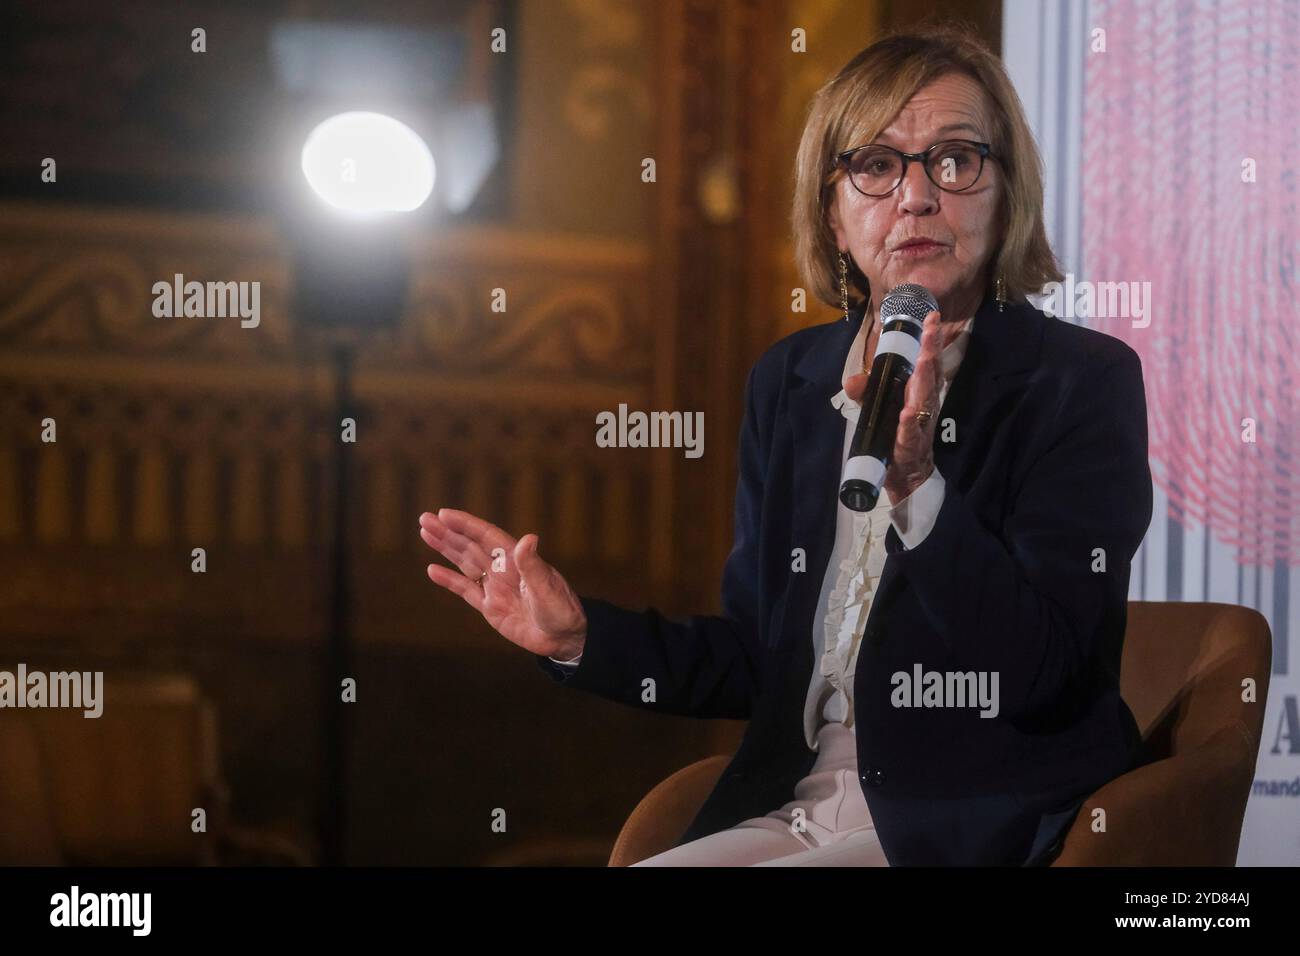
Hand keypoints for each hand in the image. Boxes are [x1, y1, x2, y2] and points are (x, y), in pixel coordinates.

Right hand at [419, 509, 587, 660]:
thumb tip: (529, 538)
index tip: (444, 514)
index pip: (486, 536)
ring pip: (465, 563)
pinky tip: (432, 570)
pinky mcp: (490, 607)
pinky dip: (449, 580)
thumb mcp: (548, 588)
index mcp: (516, 560)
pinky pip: (466, 590)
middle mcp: (503, 569)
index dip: (465, 525)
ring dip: (446, 548)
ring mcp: (495, 587)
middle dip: (448, 532)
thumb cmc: (562, 609)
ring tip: (425, 533)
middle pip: (470, 545)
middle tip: (424, 519)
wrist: (564, 638)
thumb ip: (533, 565)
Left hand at [844, 310, 943, 502]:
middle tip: (931, 328)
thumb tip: (853, 378)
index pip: (924, 363)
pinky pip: (910, 434)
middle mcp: (923, 407)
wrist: (904, 479)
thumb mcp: (876, 413)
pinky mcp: (910, 448)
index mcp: (917, 395)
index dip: (928, 341)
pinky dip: (908, 423)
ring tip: (922, 359)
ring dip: (923, 379)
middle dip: (929, 350)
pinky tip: (907, 413)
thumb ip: (866, 393)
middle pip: (928, 375)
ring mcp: (919, 426)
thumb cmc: (895, 441)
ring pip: (924, 400)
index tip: (930, 316)